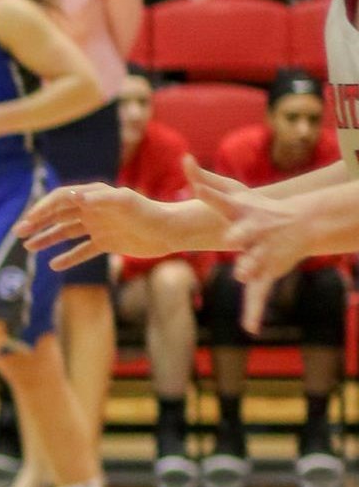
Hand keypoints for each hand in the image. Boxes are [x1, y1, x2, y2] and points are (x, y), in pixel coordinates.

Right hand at [15, 182, 186, 267]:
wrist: (171, 230)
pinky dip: (69, 257)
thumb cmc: (150, 212)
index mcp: (95, 196)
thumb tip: (75, 196)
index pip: (61, 198)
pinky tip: (54, 265)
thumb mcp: (126, 202)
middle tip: (19, 233)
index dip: (43, 207)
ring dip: (47, 238)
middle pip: (59, 214)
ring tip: (28, 248)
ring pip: (66, 232)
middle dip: (38, 222)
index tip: (29, 220)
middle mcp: (94, 210)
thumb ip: (101, 198)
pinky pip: (83, 250)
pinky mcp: (107, 243)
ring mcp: (99, 227)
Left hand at [192, 165, 305, 334]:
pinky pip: (258, 294)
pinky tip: (250, 327)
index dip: (208, 193)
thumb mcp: (235, 193)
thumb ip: (206, 180)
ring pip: (254, 262)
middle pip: (244, 234)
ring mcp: (262, 252)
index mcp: (242, 212)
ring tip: (243, 273)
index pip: (222, 200)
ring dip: (249, 268)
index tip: (195, 186)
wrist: (301, 223)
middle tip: (233, 237)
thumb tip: (184, 159)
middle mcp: (254, 231)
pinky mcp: (267, 272)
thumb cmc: (258, 208)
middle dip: (240, 236)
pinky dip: (254, 311)